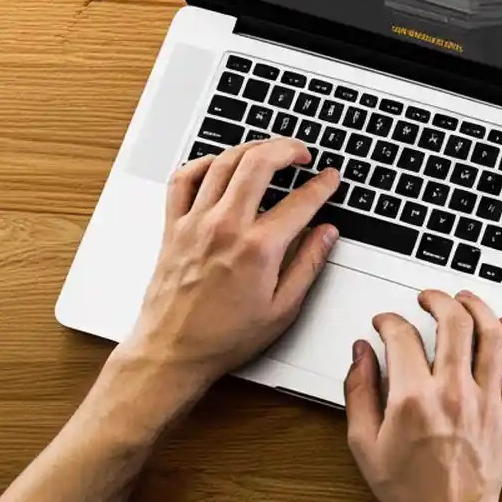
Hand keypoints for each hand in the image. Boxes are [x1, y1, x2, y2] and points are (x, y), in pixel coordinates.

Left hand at [121, 137, 341, 389]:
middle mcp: (224, 228)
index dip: (322, 185)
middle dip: (286, 148)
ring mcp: (195, 224)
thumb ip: (308, 265)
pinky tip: (219, 165)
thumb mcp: (282, 310)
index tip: (330, 178)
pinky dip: (203, 163)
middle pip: (258, 164)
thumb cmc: (223, 338)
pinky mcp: (173, 227)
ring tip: (268, 150)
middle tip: (301, 153)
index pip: (300, 202)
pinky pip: (183, 180)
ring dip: (251, 148)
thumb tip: (326, 234)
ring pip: (223, 163)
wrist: (171, 352)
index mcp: (257, 249)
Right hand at [344, 290, 501, 501]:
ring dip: (478, 307)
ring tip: (464, 298)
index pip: (402, 337)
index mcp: (414, 400)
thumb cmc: (410, 489)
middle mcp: (454, 393)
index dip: (389, 321)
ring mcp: (485, 399)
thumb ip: (359, 393)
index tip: (384, 322)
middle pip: (454, 322)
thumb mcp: (364, 446)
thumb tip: (360, 354)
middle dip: (437, 299)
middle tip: (427, 297)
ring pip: (491, 335)